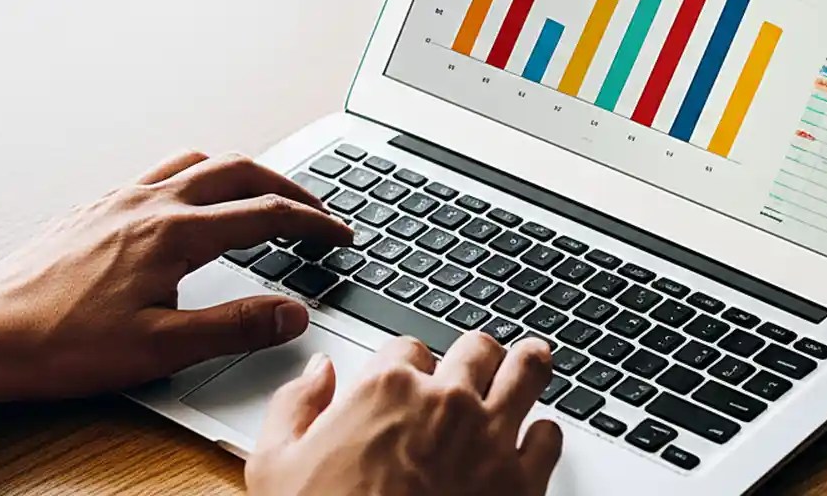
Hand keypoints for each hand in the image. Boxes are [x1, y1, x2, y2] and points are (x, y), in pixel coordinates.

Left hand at [0, 151, 352, 405]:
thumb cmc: (60, 345)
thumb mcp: (161, 349)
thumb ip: (235, 326)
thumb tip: (292, 313)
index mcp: (175, 233)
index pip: (266, 214)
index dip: (313, 223)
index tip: (340, 234)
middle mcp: (149, 204)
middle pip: (238, 170)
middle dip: (287, 185)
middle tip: (315, 208)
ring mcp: (118, 201)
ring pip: (196, 161)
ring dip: (241, 171)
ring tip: (262, 192)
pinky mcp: (94, 209)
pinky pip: (158, 172)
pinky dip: (195, 177)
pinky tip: (190, 204)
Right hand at [247, 332, 563, 495]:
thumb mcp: (276, 466)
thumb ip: (295, 405)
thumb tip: (318, 371)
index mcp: (386, 389)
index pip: (409, 346)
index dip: (410, 363)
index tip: (411, 378)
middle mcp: (445, 402)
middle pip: (476, 349)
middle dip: (474, 358)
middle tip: (476, 369)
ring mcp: (489, 438)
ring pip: (528, 371)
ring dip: (526, 368)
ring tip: (528, 366)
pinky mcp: (522, 479)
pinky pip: (550, 435)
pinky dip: (542, 436)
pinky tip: (532, 442)